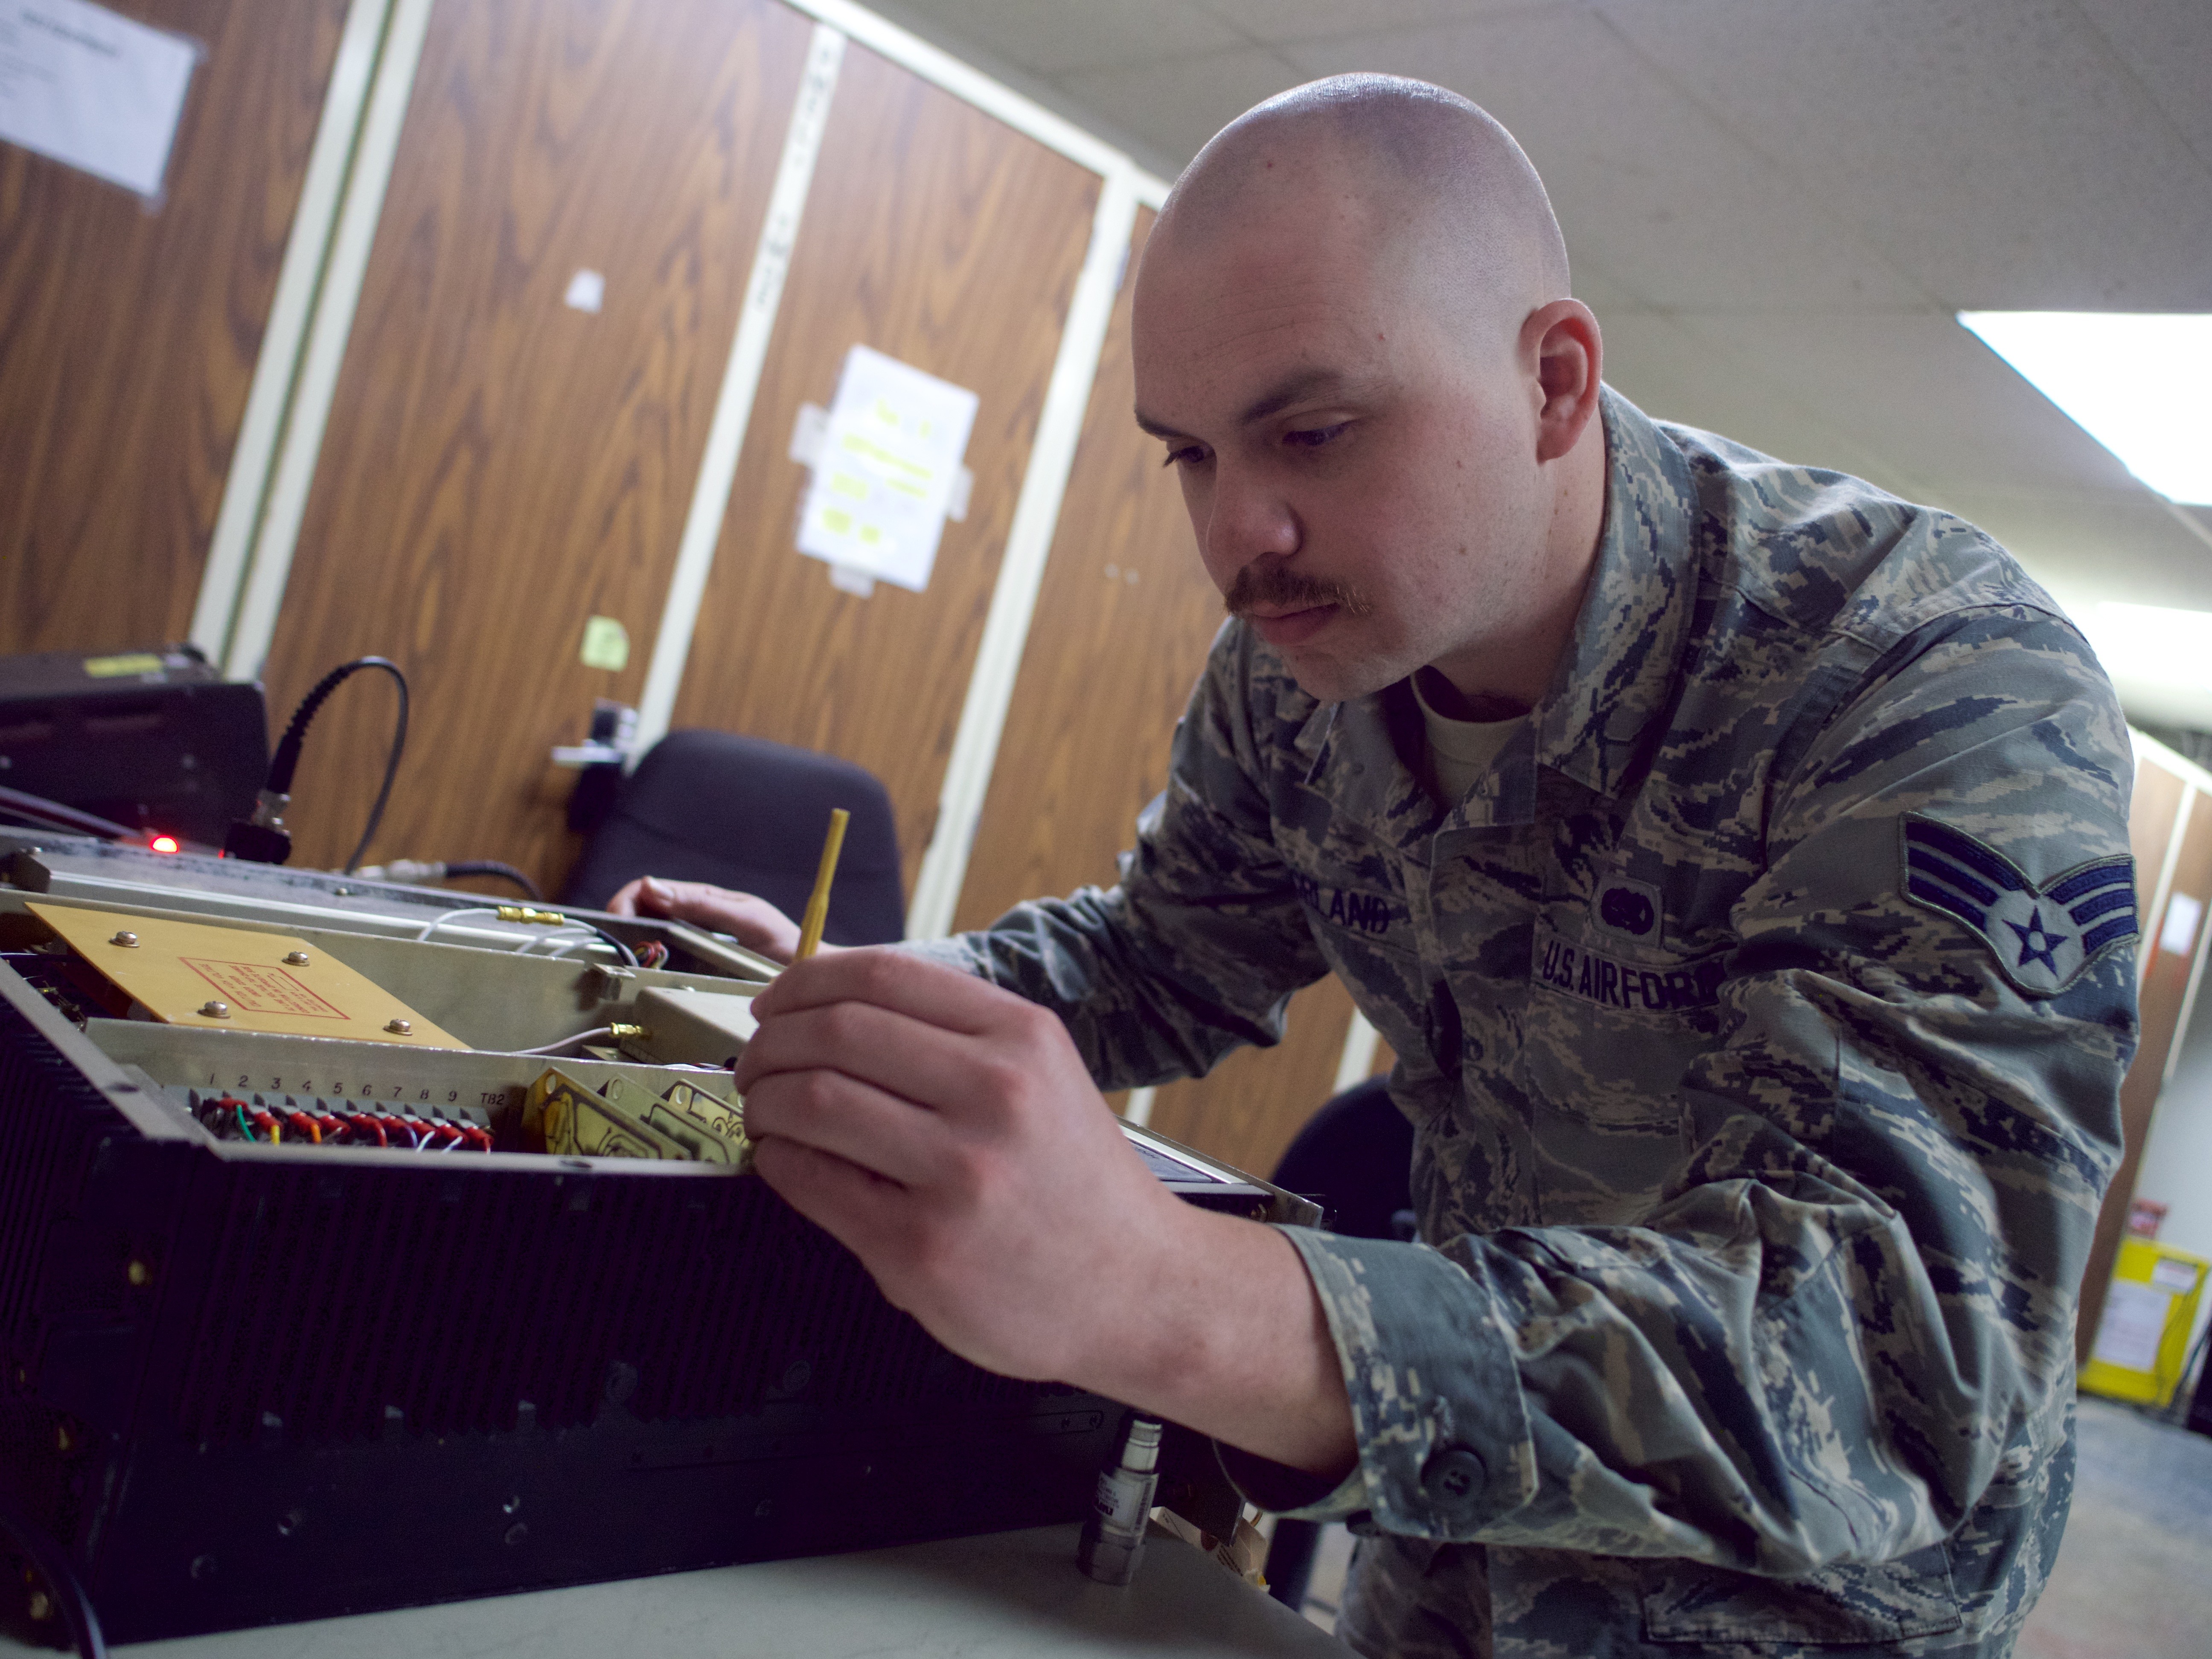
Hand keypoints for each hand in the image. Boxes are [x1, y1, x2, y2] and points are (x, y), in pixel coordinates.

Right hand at [603, 876, 808, 962]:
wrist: (810, 977)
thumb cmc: (785, 943)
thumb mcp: (749, 919)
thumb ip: (705, 904)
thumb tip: (652, 887)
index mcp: (702, 901)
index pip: (649, 890)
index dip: (626, 900)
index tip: (615, 920)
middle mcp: (692, 922)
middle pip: (641, 916)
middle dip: (620, 926)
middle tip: (613, 949)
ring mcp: (692, 948)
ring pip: (647, 942)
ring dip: (630, 949)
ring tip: (624, 965)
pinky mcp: (695, 974)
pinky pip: (661, 967)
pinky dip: (648, 970)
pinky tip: (644, 980)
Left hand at [731, 948, 1354, 1475]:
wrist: (1140, 1289)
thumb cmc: (1076, 1185)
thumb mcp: (1043, 1078)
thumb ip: (955, 1038)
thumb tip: (830, 1008)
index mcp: (1022, 1038)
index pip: (882, 975)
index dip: (805, 982)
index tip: (777, 1003)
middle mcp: (994, 1094)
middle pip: (836, 1031)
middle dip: (771, 1041)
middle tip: (755, 1061)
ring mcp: (959, 1173)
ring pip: (814, 1100)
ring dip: (765, 1099)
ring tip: (764, 1109)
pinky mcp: (921, 1248)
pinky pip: (812, 1181)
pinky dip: (777, 1160)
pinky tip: (784, 1159)